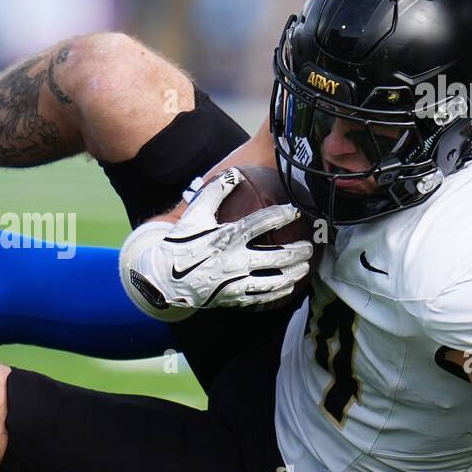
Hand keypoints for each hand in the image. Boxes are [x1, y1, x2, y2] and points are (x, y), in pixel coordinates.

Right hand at [119, 167, 312, 316]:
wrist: (163, 278)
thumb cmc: (181, 243)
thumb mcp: (195, 214)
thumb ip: (215, 192)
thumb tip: (235, 174)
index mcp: (226, 237)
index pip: (260, 223)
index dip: (280, 215)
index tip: (295, 210)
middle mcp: (234, 261)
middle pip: (276, 257)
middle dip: (298, 252)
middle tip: (309, 247)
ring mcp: (234, 282)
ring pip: (273, 280)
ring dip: (293, 274)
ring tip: (304, 268)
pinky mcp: (232, 297)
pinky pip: (261, 297)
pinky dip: (278, 292)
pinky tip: (287, 287)